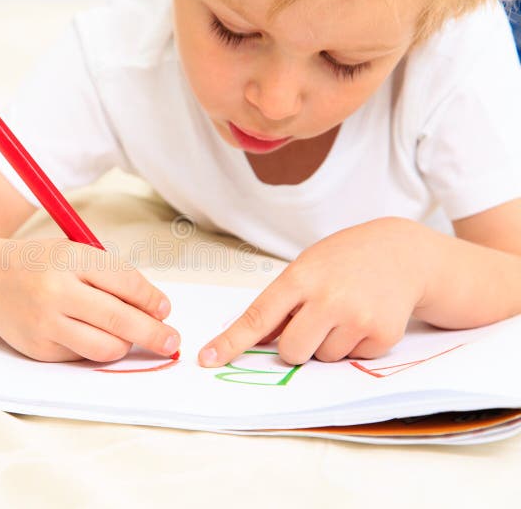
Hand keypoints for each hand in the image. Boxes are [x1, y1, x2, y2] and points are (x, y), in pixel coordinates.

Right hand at [0, 238, 179, 361]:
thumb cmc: (37, 263)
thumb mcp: (71, 252)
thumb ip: (108, 275)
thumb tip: (153, 308)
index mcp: (69, 259)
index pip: (125, 282)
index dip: (152, 300)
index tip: (165, 309)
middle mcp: (56, 292)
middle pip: (120, 320)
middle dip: (155, 333)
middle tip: (171, 339)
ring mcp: (45, 324)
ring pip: (106, 347)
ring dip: (126, 344)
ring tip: (130, 336)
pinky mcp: (39, 349)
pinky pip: (83, 356)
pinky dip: (95, 348)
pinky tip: (91, 334)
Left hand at [199, 217, 430, 366]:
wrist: (404, 253)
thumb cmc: (345, 260)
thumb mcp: (308, 267)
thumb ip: (282, 302)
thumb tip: (257, 341)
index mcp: (301, 277)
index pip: (258, 316)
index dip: (231, 342)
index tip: (208, 359)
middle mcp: (329, 299)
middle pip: (290, 352)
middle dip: (295, 346)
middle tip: (314, 320)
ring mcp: (358, 318)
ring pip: (322, 359)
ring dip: (328, 343)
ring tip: (346, 311)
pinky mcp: (383, 336)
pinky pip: (352, 360)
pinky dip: (354, 345)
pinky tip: (366, 317)